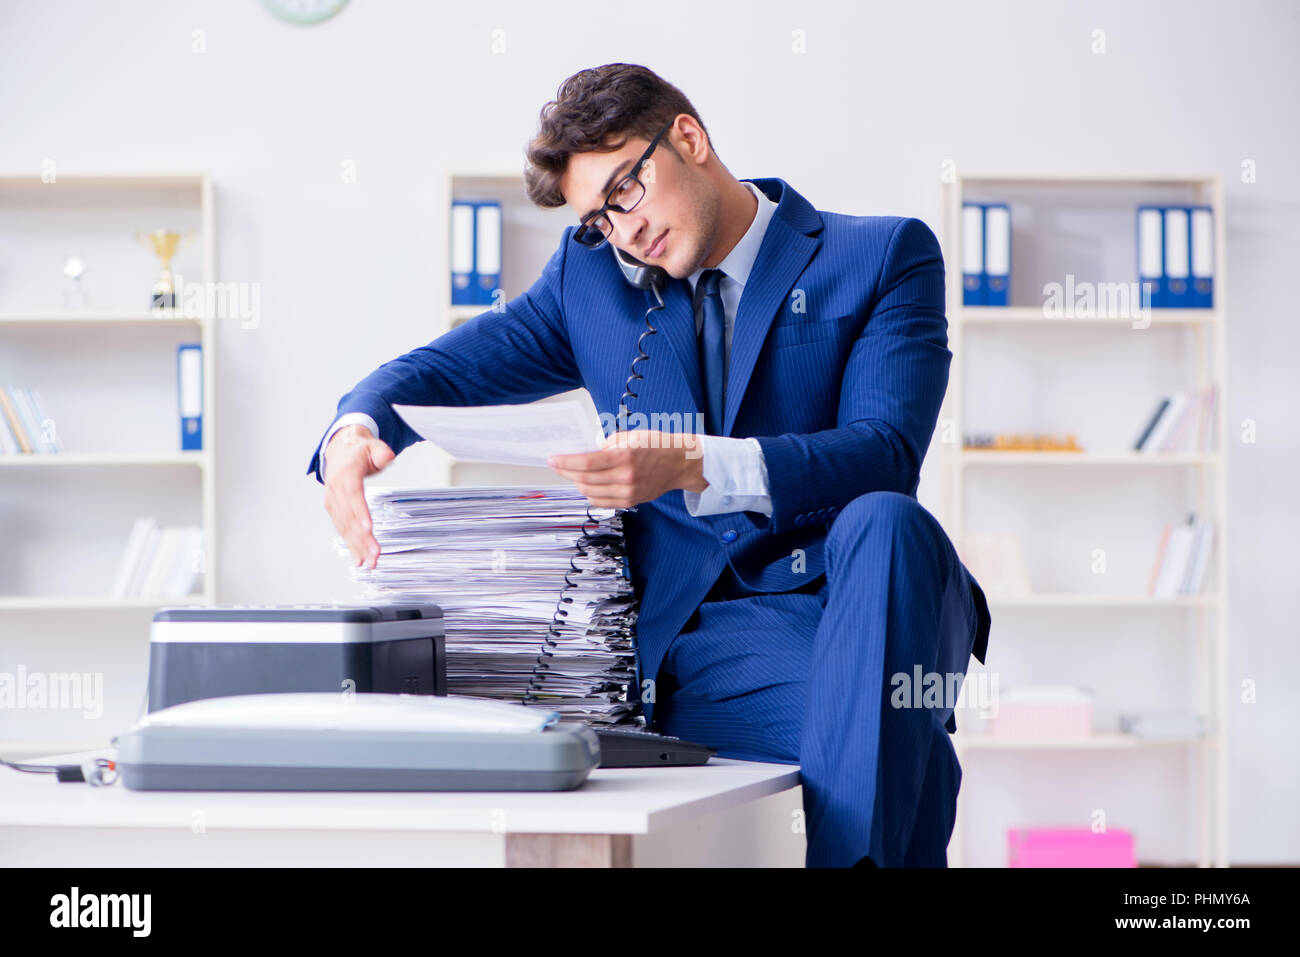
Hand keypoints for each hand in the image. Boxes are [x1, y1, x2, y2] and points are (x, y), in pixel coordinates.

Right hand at [323, 424, 394, 568]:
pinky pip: (343, 530)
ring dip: (357, 546)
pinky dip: (351, 545)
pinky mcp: (334, 510)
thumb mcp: (373, 447)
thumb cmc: (360, 452)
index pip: (353, 494)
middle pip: (350, 516)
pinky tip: (359, 560)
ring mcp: (333, 501)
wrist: (340, 451)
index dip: (360, 512)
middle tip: (375, 554)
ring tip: (371, 562)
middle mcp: (336, 489)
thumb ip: (381, 452)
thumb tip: (387, 456)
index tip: (369, 528)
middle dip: (362, 538)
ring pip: (345, 527)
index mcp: (346, 473)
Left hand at [547, 430, 706, 508]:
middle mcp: (626, 477)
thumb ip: (608, 444)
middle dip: (566, 472)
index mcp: (625, 457)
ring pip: (591, 493)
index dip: (566, 462)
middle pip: (585, 479)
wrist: (680, 463)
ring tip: (571, 474)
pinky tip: (586, 485)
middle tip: (556, 465)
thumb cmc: (657, 445)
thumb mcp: (632, 435)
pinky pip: (602, 502)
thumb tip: (587, 452)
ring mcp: (629, 492)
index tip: (553, 459)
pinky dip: (590, 494)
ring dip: (576, 483)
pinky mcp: (631, 501)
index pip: (586, 463)